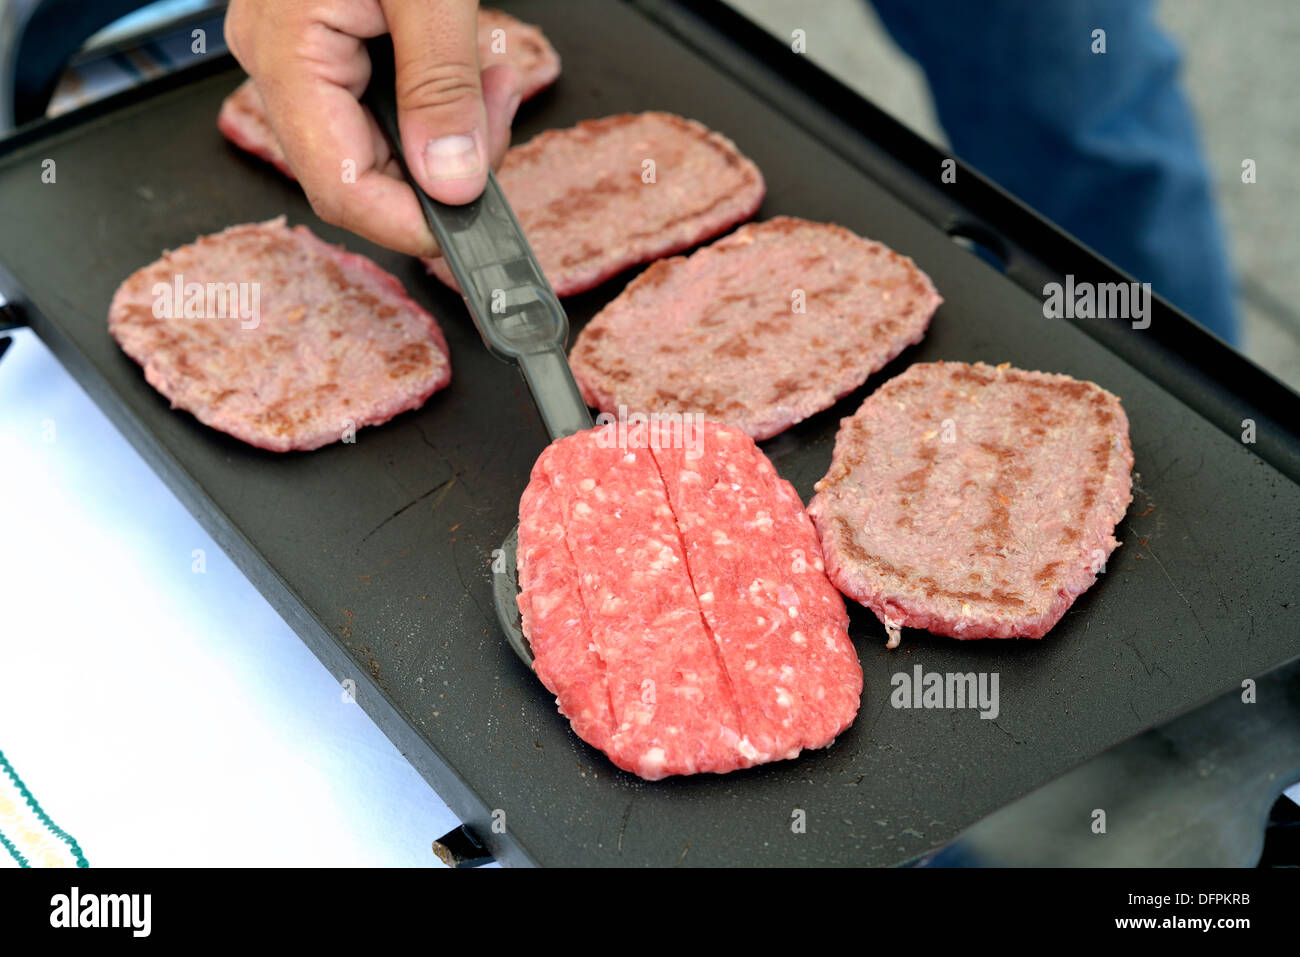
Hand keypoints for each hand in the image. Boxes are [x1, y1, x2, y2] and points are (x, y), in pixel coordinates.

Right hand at [224, 0, 519, 256]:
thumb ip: (441, 86)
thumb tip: (453, 180)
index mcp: (287, 51)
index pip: (342, 187)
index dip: (411, 227)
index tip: (474, 233)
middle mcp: (279, 64)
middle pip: (362, 176)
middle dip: (443, 169)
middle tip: (498, 120)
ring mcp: (299, 58)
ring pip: (378, 148)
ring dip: (447, 132)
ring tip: (490, 80)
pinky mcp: (327, 48)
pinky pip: (381, 107)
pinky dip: (434, 102)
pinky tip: (466, 69)